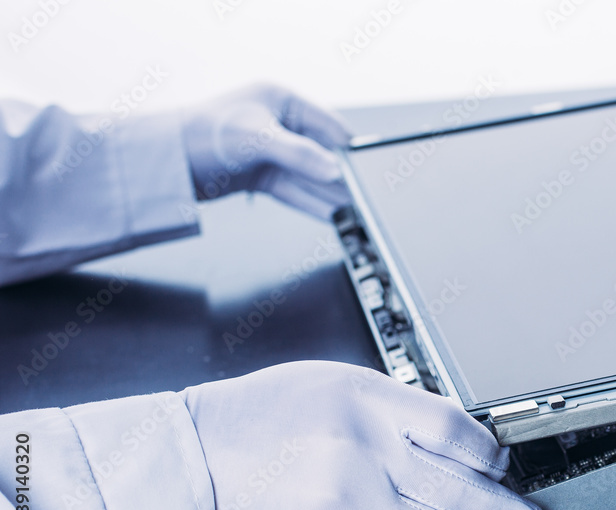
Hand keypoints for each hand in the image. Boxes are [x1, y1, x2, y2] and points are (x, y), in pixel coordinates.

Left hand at [181, 84, 351, 220]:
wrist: (162, 162)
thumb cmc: (199, 133)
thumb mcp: (257, 139)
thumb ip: (300, 156)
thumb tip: (334, 170)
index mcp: (281, 100)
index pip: (328, 125)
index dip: (347, 148)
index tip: (365, 170)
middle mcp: (278, 124)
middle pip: (321, 153)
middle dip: (340, 176)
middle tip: (362, 196)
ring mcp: (269, 153)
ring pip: (308, 176)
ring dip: (328, 195)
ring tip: (352, 211)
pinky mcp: (259, 176)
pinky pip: (293, 191)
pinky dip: (311, 203)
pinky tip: (330, 215)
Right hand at [181, 361, 545, 509]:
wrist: (191, 463)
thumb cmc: (253, 420)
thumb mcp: (327, 383)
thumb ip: (389, 403)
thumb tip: (450, 434)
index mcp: (367, 400)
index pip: (455, 427)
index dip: (492, 453)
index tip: (504, 467)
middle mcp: (366, 448)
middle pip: (460, 486)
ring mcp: (352, 500)